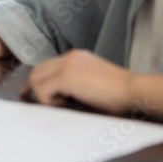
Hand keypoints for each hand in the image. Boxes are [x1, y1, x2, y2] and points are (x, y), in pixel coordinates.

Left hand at [20, 49, 135, 114]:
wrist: (134, 91)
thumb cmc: (119, 96)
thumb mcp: (92, 85)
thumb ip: (74, 85)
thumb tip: (56, 97)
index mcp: (76, 57)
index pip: (46, 66)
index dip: (36, 81)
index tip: (29, 94)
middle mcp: (69, 57)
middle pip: (36, 71)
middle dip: (33, 89)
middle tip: (38, 104)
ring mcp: (67, 64)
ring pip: (36, 80)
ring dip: (44, 96)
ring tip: (64, 104)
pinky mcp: (66, 75)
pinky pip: (42, 90)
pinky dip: (49, 101)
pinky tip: (67, 104)